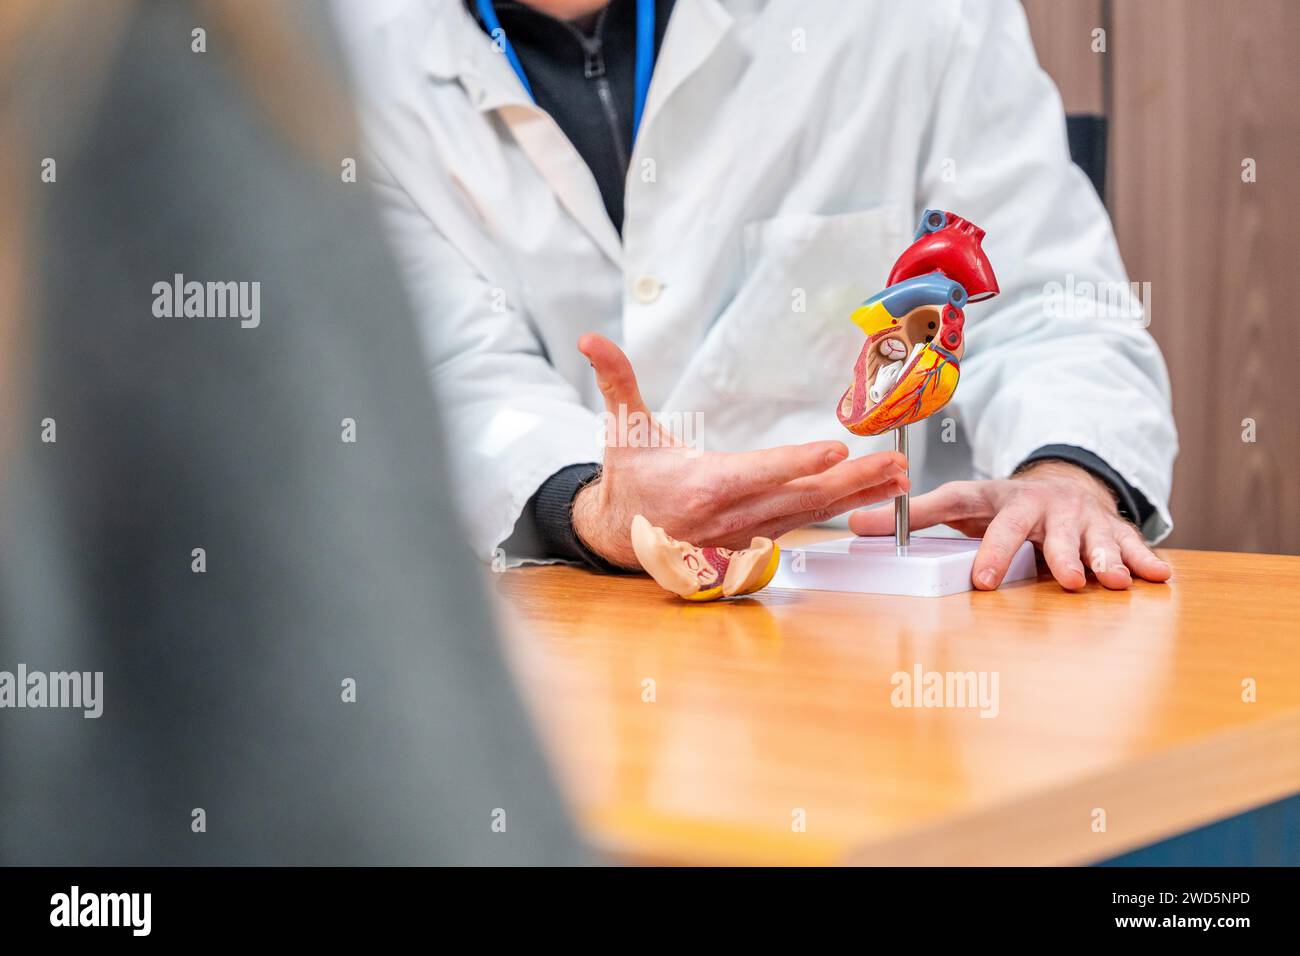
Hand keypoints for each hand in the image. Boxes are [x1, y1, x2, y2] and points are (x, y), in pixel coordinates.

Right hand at [572, 333, 909, 568]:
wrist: (618, 536)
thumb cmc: (629, 477)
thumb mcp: (622, 428)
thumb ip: (615, 380)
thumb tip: (590, 338)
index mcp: (700, 487)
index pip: (756, 473)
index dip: (797, 462)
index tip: (836, 450)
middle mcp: (729, 518)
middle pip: (798, 498)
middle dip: (851, 482)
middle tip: (894, 465)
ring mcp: (745, 535)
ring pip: (809, 515)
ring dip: (856, 497)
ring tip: (898, 479)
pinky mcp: (754, 543)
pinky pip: (804, 526)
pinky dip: (840, 511)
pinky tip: (871, 496)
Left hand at [848, 459, 1171, 590]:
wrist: (1063, 486)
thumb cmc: (1000, 507)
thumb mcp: (959, 506)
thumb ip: (912, 516)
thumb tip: (850, 524)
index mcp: (995, 498)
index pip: (968, 510)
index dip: (980, 546)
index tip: (980, 580)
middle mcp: (1038, 504)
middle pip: (1038, 529)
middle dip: (1049, 553)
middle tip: (1058, 579)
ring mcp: (1077, 516)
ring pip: (1090, 537)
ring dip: (1099, 558)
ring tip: (1107, 581)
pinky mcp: (1111, 528)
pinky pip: (1130, 543)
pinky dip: (1142, 559)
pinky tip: (1158, 578)